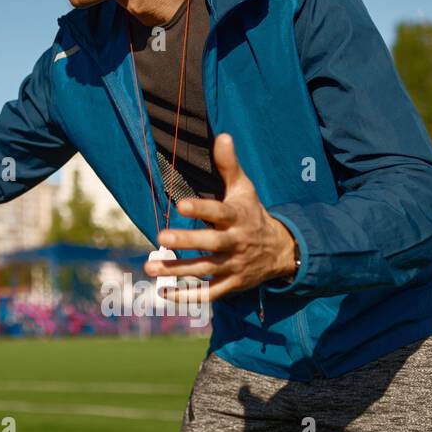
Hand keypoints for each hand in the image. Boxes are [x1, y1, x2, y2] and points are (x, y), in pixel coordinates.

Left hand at [145, 133, 298, 301]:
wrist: (281, 249)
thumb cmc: (252, 212)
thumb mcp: (244, 188)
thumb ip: (229, 165)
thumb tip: (223, 135)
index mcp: (237, 216)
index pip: (219, 212)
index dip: (201, 209)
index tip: (180, 205)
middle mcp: (236, 242)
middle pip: (212, 243)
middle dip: (187, 242)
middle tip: (160, 238)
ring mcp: (234, 265)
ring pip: (205, 270)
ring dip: (177, 271)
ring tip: (149, 268)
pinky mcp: (232, 284)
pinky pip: (210, 294)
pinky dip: (188, 296)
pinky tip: (163, 293)